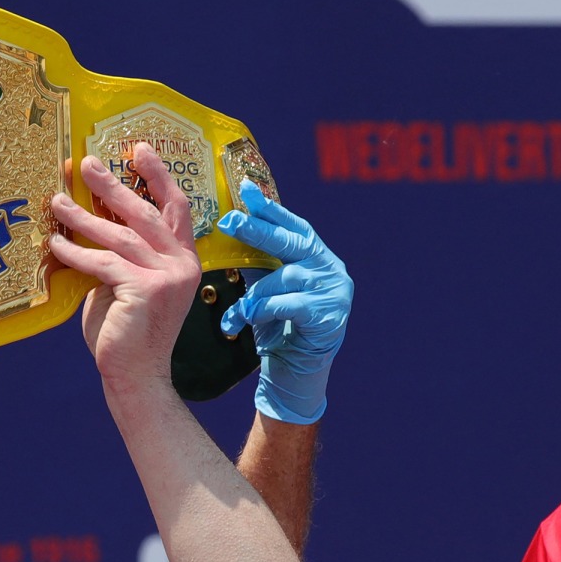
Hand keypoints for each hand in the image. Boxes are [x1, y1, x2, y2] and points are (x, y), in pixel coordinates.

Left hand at [48, 144, 200, 387]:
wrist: (136, 375)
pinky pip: (103, 263)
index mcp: (184, 259)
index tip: (138, 149)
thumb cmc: (126, 330)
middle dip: (114, 185)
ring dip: (84, 216)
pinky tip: (55, 246)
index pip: (176, 208)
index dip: (158, 176)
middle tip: (86, 162)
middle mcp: (182, 264)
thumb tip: (89, 220)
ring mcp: (167, 277)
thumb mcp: (127, 284)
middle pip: (146, 212)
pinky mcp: (145, 290)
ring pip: (120, 235)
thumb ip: (121, 256)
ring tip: (57, 201)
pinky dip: (76, 253)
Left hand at [217, 180, 351, 423]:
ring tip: (234, 311)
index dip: (270, 208)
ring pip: (285, 278)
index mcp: (315, 257)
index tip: (246, 188)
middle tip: (228, 220)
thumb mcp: (268, 288)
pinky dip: (263, 311)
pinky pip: (288, 306)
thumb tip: (227, 230)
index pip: (293, 226)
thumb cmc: (280, 327)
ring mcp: (333, 292)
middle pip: (291, 243)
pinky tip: (245, 320)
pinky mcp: (328, 317)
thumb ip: (257, 263)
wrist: (297, 372)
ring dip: (254, 294)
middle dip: (258, 230)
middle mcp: (329, 269)